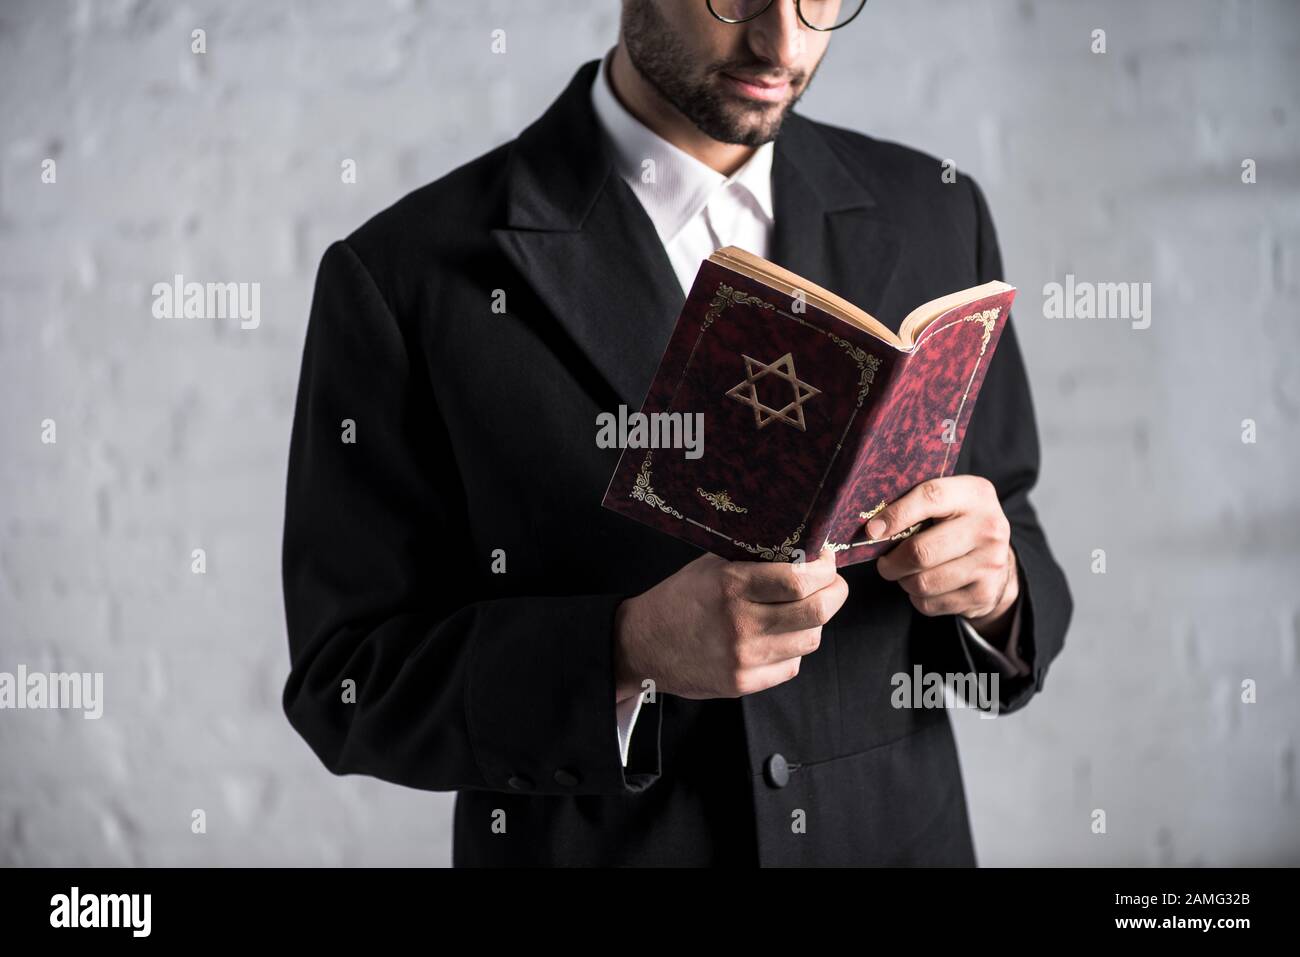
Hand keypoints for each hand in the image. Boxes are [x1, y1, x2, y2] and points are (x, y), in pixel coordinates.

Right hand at [613, 547, 847, 701]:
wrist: (641, 645)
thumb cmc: (679, 599)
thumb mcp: (711, 566)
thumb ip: (753, 560)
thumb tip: (803, 549)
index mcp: (731, 586)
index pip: (799, 579)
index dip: (824, 569)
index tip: (825, 561)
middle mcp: (741, 624)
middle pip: (817, 611)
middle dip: (835, 593)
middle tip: (832, 584)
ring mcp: (744, 658)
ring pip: (810, 640)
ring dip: (814, 622)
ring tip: (803, 609)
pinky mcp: (743, 684)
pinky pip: (791, 666)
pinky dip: (793, 649)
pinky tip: (778, 636)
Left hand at [871, 476, 1018, 638]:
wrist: (998, 561)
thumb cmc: (958, 524)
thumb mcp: (949, 501)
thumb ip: (917, 502)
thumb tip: (871, 525)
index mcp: (975, 494)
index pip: (930, 497)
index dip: (895, 515)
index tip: (871, 531)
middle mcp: (989, 528)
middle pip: (921, 551)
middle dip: (892, 562)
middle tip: (884, 563)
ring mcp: (989, 563)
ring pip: (923, 582)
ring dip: (904, 581)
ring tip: (905, 573)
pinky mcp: (984, 594)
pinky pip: (931, 603)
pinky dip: (918, 598)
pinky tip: (925, 585)